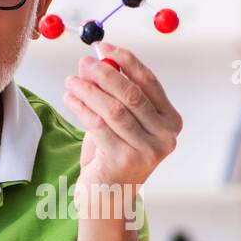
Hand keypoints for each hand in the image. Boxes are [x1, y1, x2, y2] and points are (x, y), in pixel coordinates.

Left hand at [62, 43, 181, 194]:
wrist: (109, 194)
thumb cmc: (116, 152)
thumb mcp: (124, 120)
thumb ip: (119, 92)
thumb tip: (102, 57)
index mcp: (171, 121)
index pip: (149, 82)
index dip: (127, 61)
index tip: (106, 47)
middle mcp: (165, 137)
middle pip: (132, 94)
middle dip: (105, 73)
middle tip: (84, 62)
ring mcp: (146, 151)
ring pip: (113, 109)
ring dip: (89, 90)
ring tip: (71, 80)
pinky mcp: (123, 161)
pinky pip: (98, 125)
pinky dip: (81, 108)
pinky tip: (70, 98)